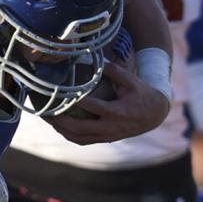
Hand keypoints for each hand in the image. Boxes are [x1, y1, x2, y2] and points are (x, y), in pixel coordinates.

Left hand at [45, 62, 169, 145]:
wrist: (155, 114)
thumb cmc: (142, 94)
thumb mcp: (133, 81)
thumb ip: (116, 71)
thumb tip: (99, 60)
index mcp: (118, 111)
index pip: (94, 107)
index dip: (77, 102)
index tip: (62, 94)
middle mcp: (110, 127)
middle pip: (80, 128)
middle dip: (62, 121)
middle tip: (47, 112)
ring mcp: (107, 135)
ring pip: (79, 137)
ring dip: (62, 130)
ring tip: (48, 120)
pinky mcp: (105, 139)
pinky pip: (83, 140)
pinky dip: (69, 135)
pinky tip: (59, 127)